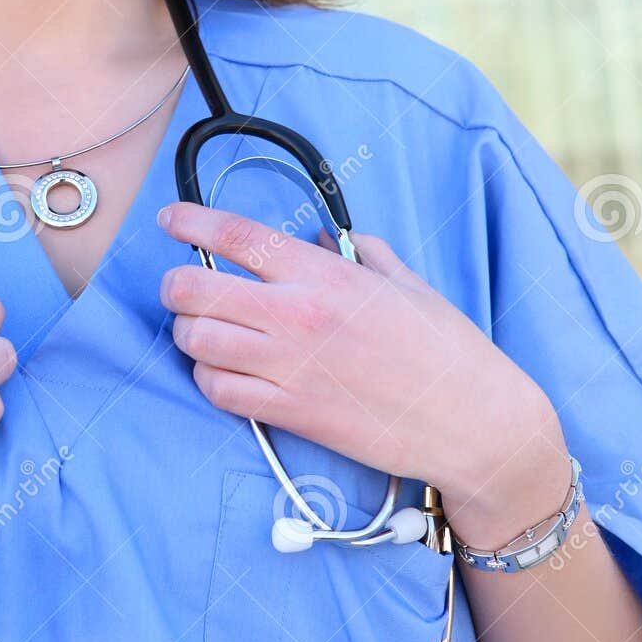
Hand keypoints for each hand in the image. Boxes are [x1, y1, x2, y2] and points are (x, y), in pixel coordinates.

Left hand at [157, 201, 564, 533]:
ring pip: (197, 341)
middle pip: (195, 288)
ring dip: (189, 333)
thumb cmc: (446, 349)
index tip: (169, 219)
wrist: (472, 422)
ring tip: (203, 331)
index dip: (190, 222)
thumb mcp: (405, 283)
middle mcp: (297, 316)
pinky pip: (218, 391)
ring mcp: (289, 368)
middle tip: (181, 286)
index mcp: (325, 276)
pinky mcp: (290, 414)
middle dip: (176, 284)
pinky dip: (208, 378)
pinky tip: (221, 371)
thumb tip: (320, 237)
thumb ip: (359, 251)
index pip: (237, 237)